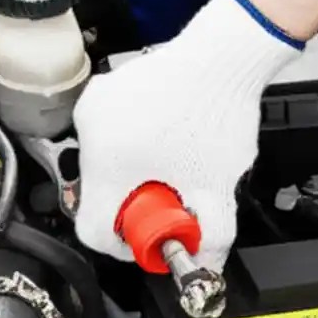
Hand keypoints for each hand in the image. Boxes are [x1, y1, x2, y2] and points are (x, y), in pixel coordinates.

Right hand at [73, 0, 301, 271]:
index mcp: (109, 164)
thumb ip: (212, 237)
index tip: (149, 235)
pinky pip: (111, 134)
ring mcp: (95, 107)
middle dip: (137, 205)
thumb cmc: (218, 109)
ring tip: (175, 162)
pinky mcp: (106, 90)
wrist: (226, 53)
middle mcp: (91, 133)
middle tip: (172, 196)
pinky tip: (169, 137)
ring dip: (137, 174)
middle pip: (100, 196)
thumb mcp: (218, 189)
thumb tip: (204, 264)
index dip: (123, 245)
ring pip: (106, 165)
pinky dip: (136, 145)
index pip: (91, 230)